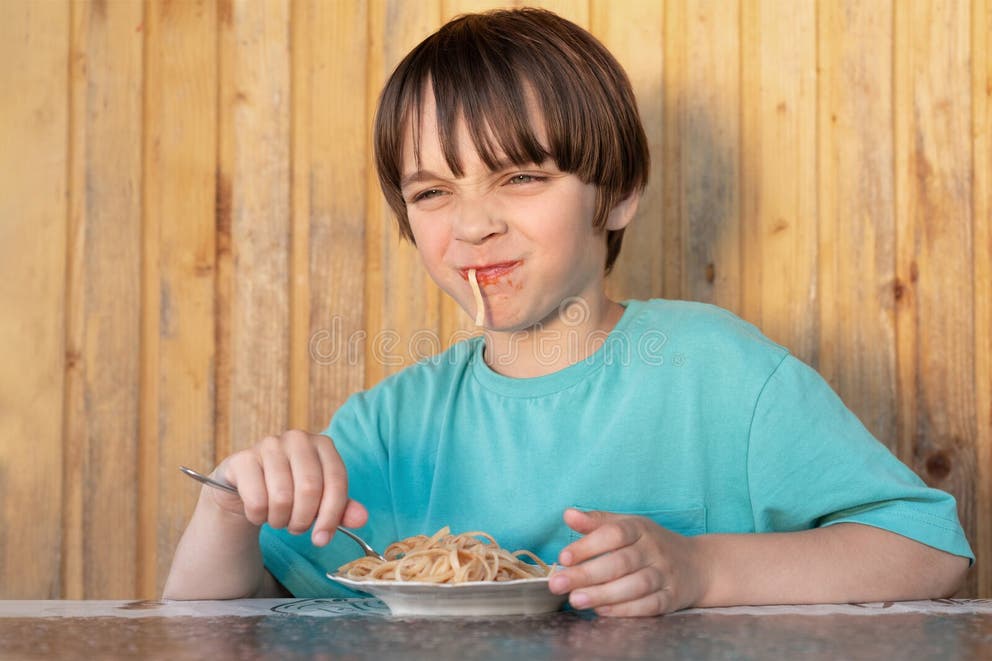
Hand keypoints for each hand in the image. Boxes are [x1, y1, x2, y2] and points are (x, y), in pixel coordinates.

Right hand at [209, 430, 367, 546]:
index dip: (331, 515)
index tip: (322, 539)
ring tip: (279, 518)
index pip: (336, 481)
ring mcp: (268, 445)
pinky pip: (256, 500)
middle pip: (309, 489)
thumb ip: (342, 509)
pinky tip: (259, 511)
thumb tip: (362, 519)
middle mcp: (297, 439)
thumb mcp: (320, 500)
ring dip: (281, 520)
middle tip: (297, 528)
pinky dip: (259, 516)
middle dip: (303, 520)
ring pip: (282, 497)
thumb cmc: (291, 490)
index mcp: (323, 445)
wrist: (246, 486)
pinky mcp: (242, 459)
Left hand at [549, 509, 705, 616]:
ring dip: (604, 594)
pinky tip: (602, 611)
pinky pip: (649, 605)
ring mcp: (665, 574)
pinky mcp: (672, 598)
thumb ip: (596, 522)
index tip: (563, 557)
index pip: (614, 534)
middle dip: (587, 574)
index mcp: (640, 528)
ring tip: (576, 600)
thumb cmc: (651, 544)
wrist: (697, 565)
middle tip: (558, 584)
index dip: (588, 545)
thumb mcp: (627, 526)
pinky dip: (625, 609)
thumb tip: (568, 514)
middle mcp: (654, 550)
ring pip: (635, 585)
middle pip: (620, 562)